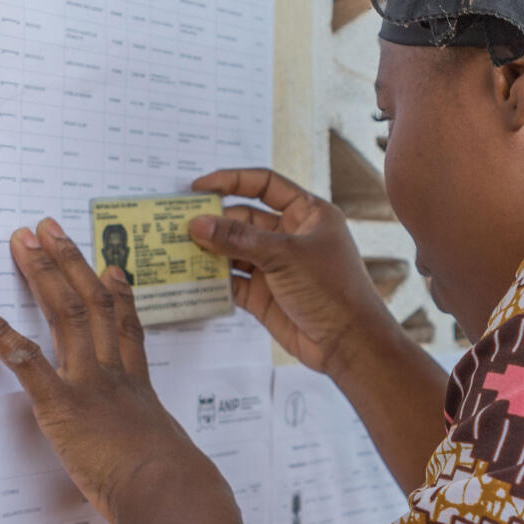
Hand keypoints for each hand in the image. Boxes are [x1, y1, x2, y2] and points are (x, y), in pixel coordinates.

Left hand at [0, 219, 197, 523]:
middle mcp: (112, 374)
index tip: (111, 267)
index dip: (119, 293)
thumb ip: (158, 448)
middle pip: (91, 304)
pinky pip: (24, 360)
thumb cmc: (173, 485)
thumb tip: (161, 461)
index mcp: (137, 387)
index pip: (127, 329)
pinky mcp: (60, 404)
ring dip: (41, 273)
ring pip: (64, 314)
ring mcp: (87, 383)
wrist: (168, 489)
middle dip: (69, 262)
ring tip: (23, 243)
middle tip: (50, 231)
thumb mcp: (170, 457)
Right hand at [187, 168, 400, 380]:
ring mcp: (276, 266)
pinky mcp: (264, 294)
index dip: (232, 181)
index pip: (265, 185)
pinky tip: (190, 275)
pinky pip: (232, 280)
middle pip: (243, 219)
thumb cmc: (332, 289)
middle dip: (213, 221)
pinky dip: (213, 278)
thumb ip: (239, 239)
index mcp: (307, 213)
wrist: (348, 342)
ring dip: (208, 250)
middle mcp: (290, 236)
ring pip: (234, 250)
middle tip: (177, 224)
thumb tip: (198, 224)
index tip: (199, 187)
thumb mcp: (285, 255)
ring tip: (176, 247)